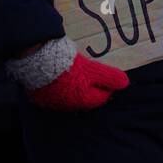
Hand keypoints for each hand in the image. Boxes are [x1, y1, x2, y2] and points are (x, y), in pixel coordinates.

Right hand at [7, 37, 128, 110]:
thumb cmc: (67, 64)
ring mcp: (51, 100)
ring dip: (74, 87)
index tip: (110, 78)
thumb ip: (109, 77)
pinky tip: (60, 75)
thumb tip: (125, 83)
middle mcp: (67, 104)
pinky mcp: (38, 93)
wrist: (36, 58)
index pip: (100, 97)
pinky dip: (59, 85)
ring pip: (68, 96)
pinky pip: (53, 91)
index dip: (107, 87)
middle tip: (94, 75)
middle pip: (84, 98)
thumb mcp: (92, 69)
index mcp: (81, 99)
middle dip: (91, 88)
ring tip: (78, 73)